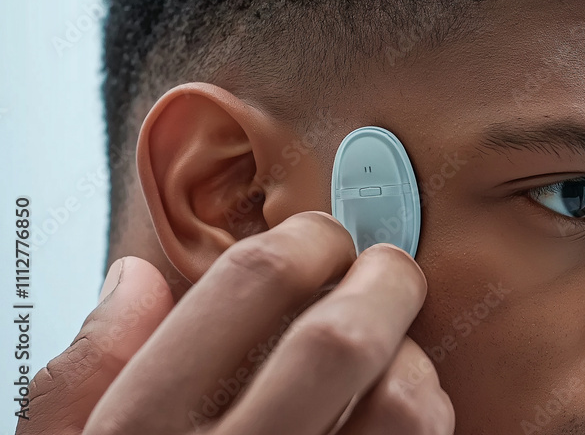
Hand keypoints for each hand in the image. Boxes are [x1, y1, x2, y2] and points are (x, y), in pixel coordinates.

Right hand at [17, 212, 454, 434]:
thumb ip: (84, 377)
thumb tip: (136, 280)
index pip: (248, 291)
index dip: (302, 242)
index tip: (318, 239)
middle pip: (342, 342)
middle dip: (382, 280)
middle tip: (386, 269)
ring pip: (410, 410)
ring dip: (416, 363)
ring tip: (398, 355)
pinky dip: (430, 427)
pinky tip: (405, 418)